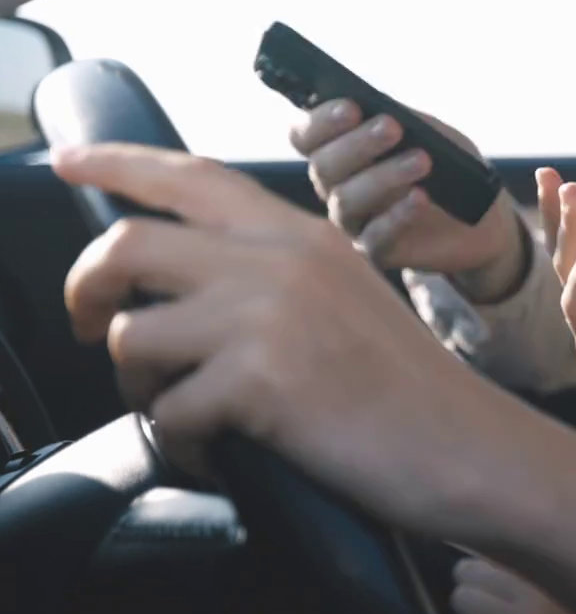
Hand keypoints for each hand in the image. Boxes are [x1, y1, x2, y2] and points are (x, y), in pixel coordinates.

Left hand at [56, 143, 539, 538]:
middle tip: (89, 322)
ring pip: (130, 334)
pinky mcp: (260, 382)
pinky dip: (184, 444)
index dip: (116, 162)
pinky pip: (166, 413)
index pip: (192, 177)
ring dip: (139, 383)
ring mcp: (268, 319)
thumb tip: (190, 277)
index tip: (70, 163)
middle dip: (86, 288)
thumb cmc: (410, 388)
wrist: (467, 445)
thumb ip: (279, 270)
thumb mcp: (349, 295)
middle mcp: (280, 263)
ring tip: (182, 406)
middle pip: (129, 244)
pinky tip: (223, 451)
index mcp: (302, 236)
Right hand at [291, 99, 525, 301]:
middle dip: (358, 144)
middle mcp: (337, 186)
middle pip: (323, 166)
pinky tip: (420, 198)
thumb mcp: (433, 134)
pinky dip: (397, 216)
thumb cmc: (449, 167)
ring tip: (422, 161)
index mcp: (341, 150)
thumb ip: (405, 119)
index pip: (305, 136)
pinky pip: (374, 236)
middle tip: (393, 128)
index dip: (320, 122)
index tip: (351, 107)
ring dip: (384, 176)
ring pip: (346, 201)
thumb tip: (379, 108)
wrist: (482, 216)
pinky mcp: (377, 250)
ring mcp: (354, 221)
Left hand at [451, 557, 575, 613]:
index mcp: (553, 571)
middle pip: (469, 571)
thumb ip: (529, 580)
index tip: (484, 585)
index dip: (480, 569)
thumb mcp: (563, 598)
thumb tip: (481, 564)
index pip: (494, 549)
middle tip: (481, 612)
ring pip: (464, 600)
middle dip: (469, 593)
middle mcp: (542, 589)